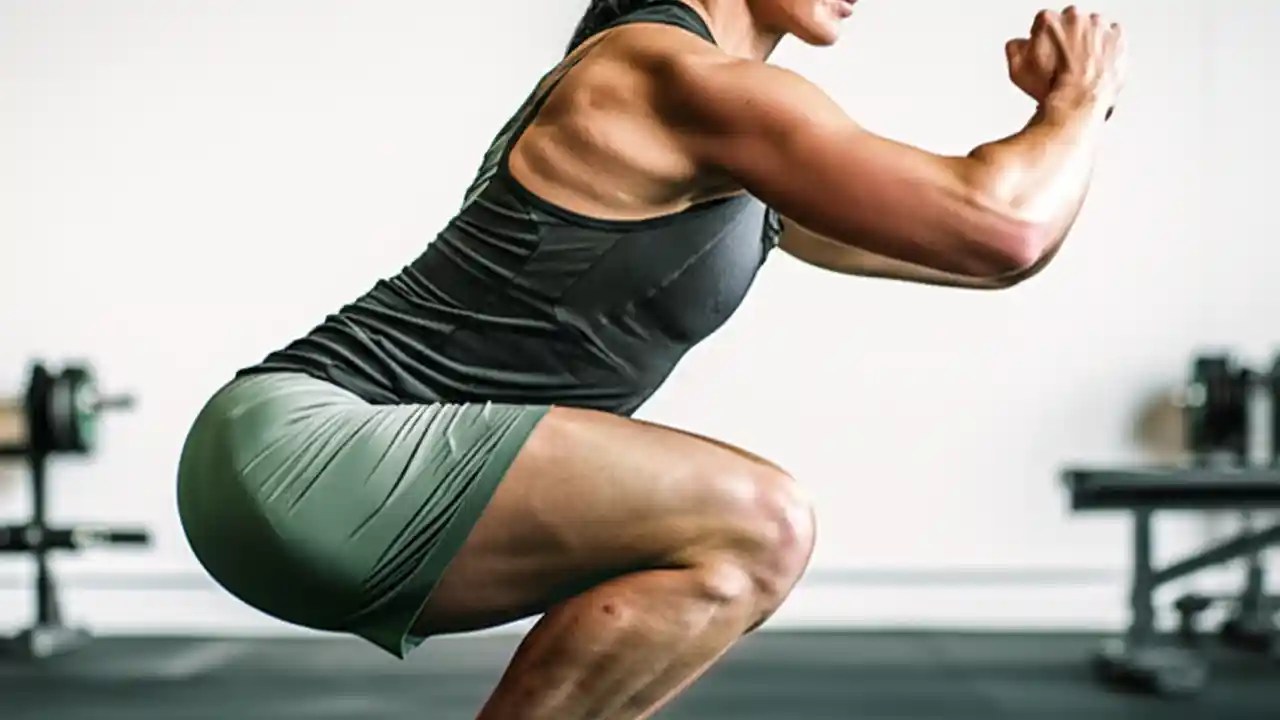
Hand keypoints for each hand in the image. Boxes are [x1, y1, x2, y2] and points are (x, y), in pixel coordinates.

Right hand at [1005, 7, 1127, 110]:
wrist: (1077, 103)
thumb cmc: (1051, 88)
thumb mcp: (1017, 70)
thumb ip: (1015, 48)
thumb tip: (1018, 43)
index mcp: (1049, 20)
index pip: (1045, 20)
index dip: (1044, 37)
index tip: (1047, 50)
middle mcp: (1076, 18)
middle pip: (1071, 20)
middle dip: (1069, 35)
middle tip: (1066, 57)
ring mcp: (1099, 27)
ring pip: (1093, 26)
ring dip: (1089, 39)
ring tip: (1083, 62)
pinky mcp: (1117, 38)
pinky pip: (1114, 34)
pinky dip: (1108, 45)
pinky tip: (1099, 61)